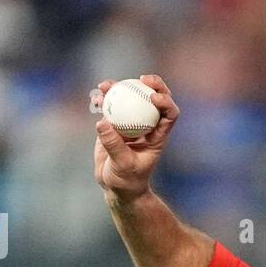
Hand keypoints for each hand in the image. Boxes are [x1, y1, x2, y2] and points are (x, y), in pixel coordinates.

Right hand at [91, 74, 179, 202]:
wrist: (116, 187)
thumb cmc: (126, 181)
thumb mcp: (122, 166)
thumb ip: (113, 145)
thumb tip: (102, 122)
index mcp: (158, 136)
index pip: (170, 114)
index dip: (166, 101)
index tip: (152, 97)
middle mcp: (147, 125)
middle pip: (155, 98)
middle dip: (153, 84)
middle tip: (140, 78)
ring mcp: (131, 123)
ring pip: (131, 98)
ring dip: (121, 88)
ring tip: (106, 85)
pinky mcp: (115, 124)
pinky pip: (111, 107)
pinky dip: (104, 100)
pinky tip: (95, 98)